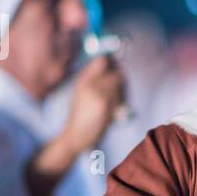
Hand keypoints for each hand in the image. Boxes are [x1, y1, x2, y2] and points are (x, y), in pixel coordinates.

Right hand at [24, 56, 122, 195]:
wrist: (74, 137)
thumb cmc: (82, 117)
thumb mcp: (84, 94)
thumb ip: (98, 80)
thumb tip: (118, 68)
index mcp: (82, 78)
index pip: (102, 59)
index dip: (114, 62)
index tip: (118, 69)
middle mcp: (88, 81)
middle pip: (117, 72)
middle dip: (122, 83)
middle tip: (119, 94)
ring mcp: (96, 92)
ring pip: (121, 86)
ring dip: (122, 95)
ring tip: (113, 106)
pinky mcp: (103, 104)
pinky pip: (121, 99)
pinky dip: (120, 106)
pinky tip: (111, 115)